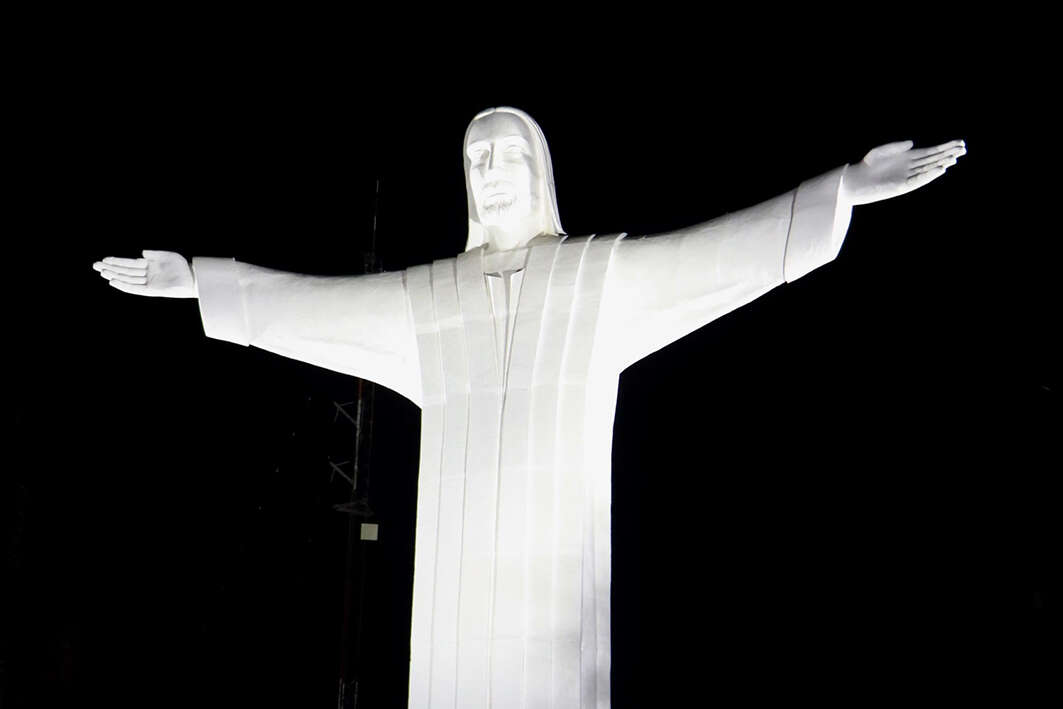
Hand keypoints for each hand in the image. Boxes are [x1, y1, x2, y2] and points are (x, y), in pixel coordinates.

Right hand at [92, 250, 195, 297]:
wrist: (193, 278)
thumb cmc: (182, 266)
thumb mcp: (167, 256)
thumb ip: (153, 254)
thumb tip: (140, 253)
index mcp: (148, 265)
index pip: (128, 263)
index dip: (116, 261)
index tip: (104, 259)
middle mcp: (146, 275)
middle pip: (124, 271)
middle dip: (110, 268)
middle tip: (95, 266)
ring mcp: (148, 283)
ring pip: (127, 279)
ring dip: (114, 276)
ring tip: (101, 273)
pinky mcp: (151, 290)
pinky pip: (135, 289)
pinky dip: (124, 285)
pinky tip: (113, 282)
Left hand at [841, 139, 965, 205]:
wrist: (854, 180)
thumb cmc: (867, 165)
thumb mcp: (882, 151)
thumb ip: (897, 147)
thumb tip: (913, 143)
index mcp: (908, 157)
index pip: (931, 152)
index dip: (945, 147)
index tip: (959, 142)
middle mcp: (910, 167)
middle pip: (933, 159)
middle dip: (948, 154)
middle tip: (964, 149)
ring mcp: (907, 177)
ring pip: (929, 169)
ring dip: (942, 163)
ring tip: (955, 158)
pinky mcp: (902, 186)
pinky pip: (918, 180)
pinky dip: (929, 174)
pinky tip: (940, 169)